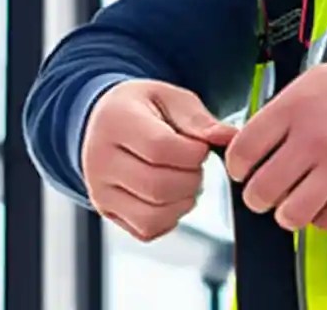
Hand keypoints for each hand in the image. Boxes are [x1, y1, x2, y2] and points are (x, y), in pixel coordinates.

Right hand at [81, 79, 236, 241]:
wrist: (105, 122)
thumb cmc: (143, 108)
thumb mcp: (170, 97)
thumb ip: (198, 119)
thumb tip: (227, 138)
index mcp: (115, 122)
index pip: (160, 148)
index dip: (193, 153)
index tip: (200, 146)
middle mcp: (99, 159)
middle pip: (158, 186)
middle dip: (192, 178)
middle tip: (195, 164)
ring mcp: (100, 190)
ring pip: (153, 215)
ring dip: (183, 200)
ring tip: (184, 178)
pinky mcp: (107, 211)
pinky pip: (147, 229)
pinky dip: (170, 217)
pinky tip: (171, 194)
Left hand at [225, 51, 326, 231]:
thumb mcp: (316, 79)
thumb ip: (283, 108)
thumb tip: (255, 133)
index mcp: (294, 107)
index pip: (243, 151)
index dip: (237, 167)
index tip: (243, 169)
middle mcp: (311, 139)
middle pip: (261, 190)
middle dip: (258, 197)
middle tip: (264, 192)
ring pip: (291, 214)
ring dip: (287, 214)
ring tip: (292, 204)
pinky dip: (322, 217)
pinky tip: (324, 203)